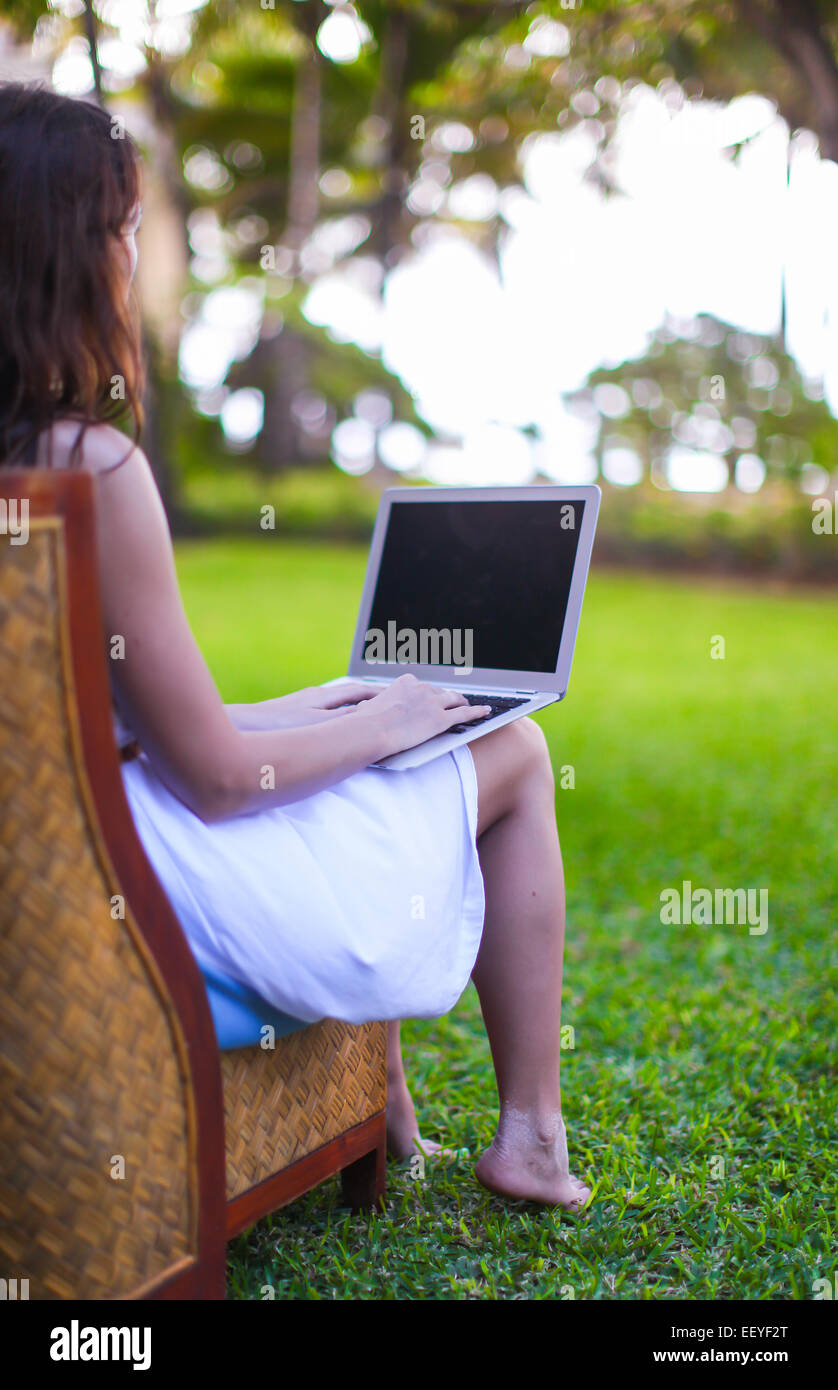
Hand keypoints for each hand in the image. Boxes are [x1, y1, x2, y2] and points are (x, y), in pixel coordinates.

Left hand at [226, 683, 379, 731]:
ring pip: (333, 705)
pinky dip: (331, 719)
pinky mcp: (285, 716)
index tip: (397, 694)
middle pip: (348, 695)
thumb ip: (346, 720)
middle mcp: (313, 698)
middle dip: (368, 698)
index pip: (360, 691)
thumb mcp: (319, 725)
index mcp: (324, 697)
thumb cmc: (276, 726)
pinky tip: (326, 729)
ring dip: (349, 710)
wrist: (236, 727)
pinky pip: (319, 715)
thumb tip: (373, 713)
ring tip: (362, 714)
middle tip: (385, 701)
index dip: (380, 693)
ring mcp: (298, 706)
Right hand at [355, 673, 490, 754]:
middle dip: (447, 697)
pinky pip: (465, 714)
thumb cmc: (365, 723)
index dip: (430, 694)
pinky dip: (477, 711)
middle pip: (440, 692)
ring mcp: (433, 703)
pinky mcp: (441, 719)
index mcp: (406, 682)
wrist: (371, 731)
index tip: (431, 698)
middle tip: (453, 702)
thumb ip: (373, 704)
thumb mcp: (368, 706)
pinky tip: (485, 711)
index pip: (423, 686)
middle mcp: (422, 688)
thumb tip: (363, 707)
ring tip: (468, 705)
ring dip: (463, 702)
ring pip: (455, 700)